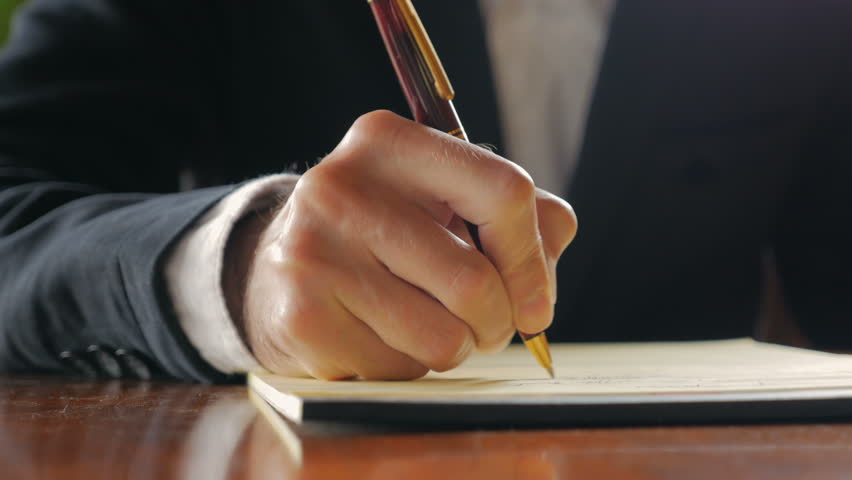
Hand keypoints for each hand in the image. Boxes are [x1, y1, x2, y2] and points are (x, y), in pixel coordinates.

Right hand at [229, 111, 576, 379]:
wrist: (276, 267)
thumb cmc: (384, 234)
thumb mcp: (445, 200)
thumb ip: (522, 221)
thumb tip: (541, 291)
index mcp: (390, 141)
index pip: (505, 192)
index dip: (533, 260)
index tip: (535, 303)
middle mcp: (342, 186)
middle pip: (477, 282)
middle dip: (498, 322)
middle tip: (485, 326)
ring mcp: (315, 252)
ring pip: (444, 338)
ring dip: (455, 347)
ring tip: (426, 324)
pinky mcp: (301, 315)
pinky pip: (400, 369)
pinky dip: (408, 366)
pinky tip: (379, 336)